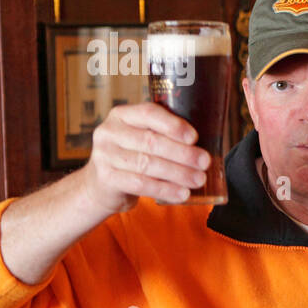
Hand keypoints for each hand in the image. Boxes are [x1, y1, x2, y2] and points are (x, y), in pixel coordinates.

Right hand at [80, 103, 210, 214]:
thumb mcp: (142, 139)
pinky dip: (165, 189)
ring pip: (148, 164)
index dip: (173, 125)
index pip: (148, 113)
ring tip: (198, 180)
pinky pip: (141, 184)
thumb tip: (206, 144)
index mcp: (122, 115)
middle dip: (183, 153)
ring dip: (178, 173)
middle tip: (205, 163)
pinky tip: (182, 194)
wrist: (102, 185)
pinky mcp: (106, 178)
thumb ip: (165, 135)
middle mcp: (109, 131)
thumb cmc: (133, 157)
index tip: (195, 137)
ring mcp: (104, 155)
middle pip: (151, 141)